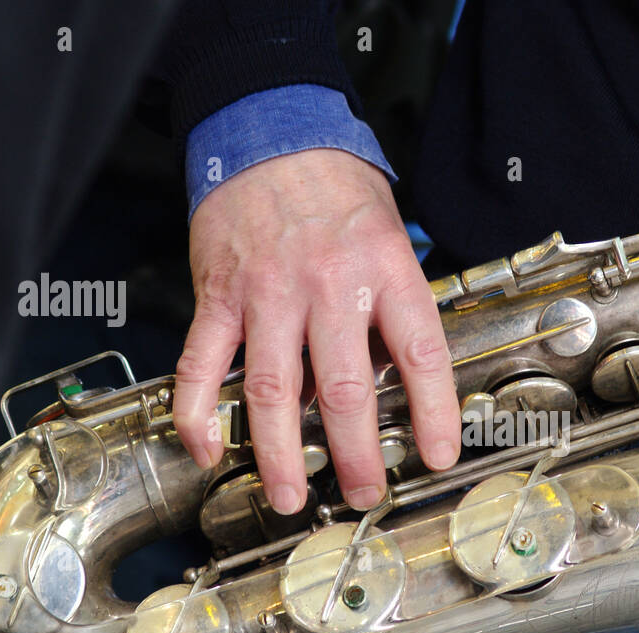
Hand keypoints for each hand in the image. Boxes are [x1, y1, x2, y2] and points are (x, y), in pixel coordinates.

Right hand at [173, 148, 459, 513]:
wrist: (269, 129)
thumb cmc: (338, 191)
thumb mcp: (391, 238)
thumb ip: (392, 308)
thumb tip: (393, 384)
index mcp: (386, 270)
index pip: (421, 353)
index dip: (434, 412)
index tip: (438, 455)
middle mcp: (329, 286)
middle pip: (345, 389)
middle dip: (356, 455)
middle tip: (365, 495)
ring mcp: (268, 293)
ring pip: (274, 391)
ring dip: (280, 455)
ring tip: (291, 498)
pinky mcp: (219, 295)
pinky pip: (203, 363)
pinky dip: (200, 413)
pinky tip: (208, 451)